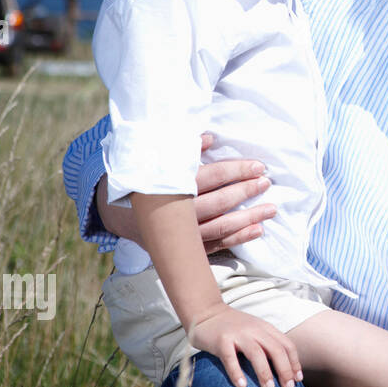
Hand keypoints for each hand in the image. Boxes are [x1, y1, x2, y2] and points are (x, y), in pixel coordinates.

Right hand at [97, 133, 276, 252]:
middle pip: (218, 202)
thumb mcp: (157, 160)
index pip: (212, 177)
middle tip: (266, 183)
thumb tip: (210, 138)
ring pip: (219, 227)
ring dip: (248, 218)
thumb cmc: (144, 181)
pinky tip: (257, 230)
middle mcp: (176, 213)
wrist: (116, 212)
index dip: (237, 171)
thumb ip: (184, 149)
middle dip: (245, 192)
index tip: (258, 167)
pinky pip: (214, 245)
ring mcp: (179, 234)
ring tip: (270, 209)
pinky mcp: (183, 248)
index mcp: (171, 186)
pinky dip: (237, 239)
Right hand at [187, 301, 302, 386]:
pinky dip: (237, 372)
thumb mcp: (254, 331)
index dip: (294, 362)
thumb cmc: (232, 328)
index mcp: (265, 328)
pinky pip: (230, 358)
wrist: (206, 312)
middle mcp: (255, 330)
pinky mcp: (221, 340)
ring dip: (265, 372)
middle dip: (285, 370)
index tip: (298, 379)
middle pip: (276, 350)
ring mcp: (238, 334)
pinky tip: (241, 386)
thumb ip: (266, 344)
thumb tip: (282, 369)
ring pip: (256, 353)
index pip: (286, 345)